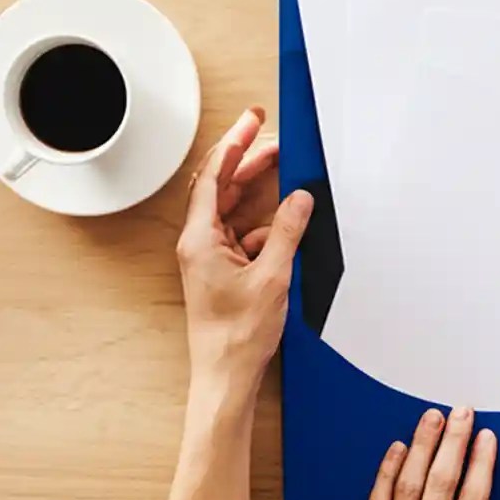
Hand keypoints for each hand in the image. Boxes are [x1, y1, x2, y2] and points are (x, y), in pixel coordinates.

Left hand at [177, 106, 312, 391]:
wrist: (226, 376)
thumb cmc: (236, 336)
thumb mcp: (272, 276)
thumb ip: (287, 232)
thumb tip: (300, 199)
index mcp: (200, 238)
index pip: (214, 176)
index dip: (235, 144)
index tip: (253, 122)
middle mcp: (199, 243)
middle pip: (223, 187)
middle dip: (249, 160)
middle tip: (274, 138)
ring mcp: (210, 257)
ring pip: (235, 210)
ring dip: (260, 193)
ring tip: (288, 176)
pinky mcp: (224, 271)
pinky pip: (245, 235)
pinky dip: (266, 228)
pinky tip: (287, 232)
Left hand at [358, 408, 499, 499]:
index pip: (474, 497)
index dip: (482, 462)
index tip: (487, 438)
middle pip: (442, 481)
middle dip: (454, 442)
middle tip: (462, 413)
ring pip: (408, 484)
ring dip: (420, 446)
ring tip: (430, 419)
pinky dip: (386, 472)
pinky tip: (396, 450)